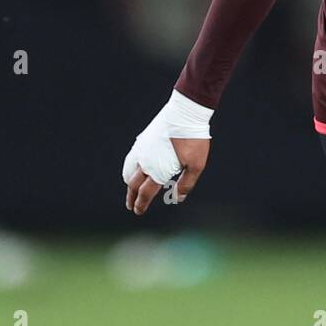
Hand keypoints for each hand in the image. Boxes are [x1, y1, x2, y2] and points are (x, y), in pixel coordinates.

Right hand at [122, 95, 211, 214]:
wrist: (185, 113)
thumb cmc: (193, 140)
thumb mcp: (196, 165)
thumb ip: (186, 184)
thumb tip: (178, 198)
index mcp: (158, 171)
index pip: (146, 193)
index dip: (141, 204)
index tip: (138, 212)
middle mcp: (146, 162)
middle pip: (133, 185)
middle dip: (132, 197)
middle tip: (131, 206)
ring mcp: (142, 150)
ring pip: (129, 171)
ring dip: (129, 183)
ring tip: (130, 190)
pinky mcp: (143, 140)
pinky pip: (131, 159)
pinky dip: (129, 169)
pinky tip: (133, 169)